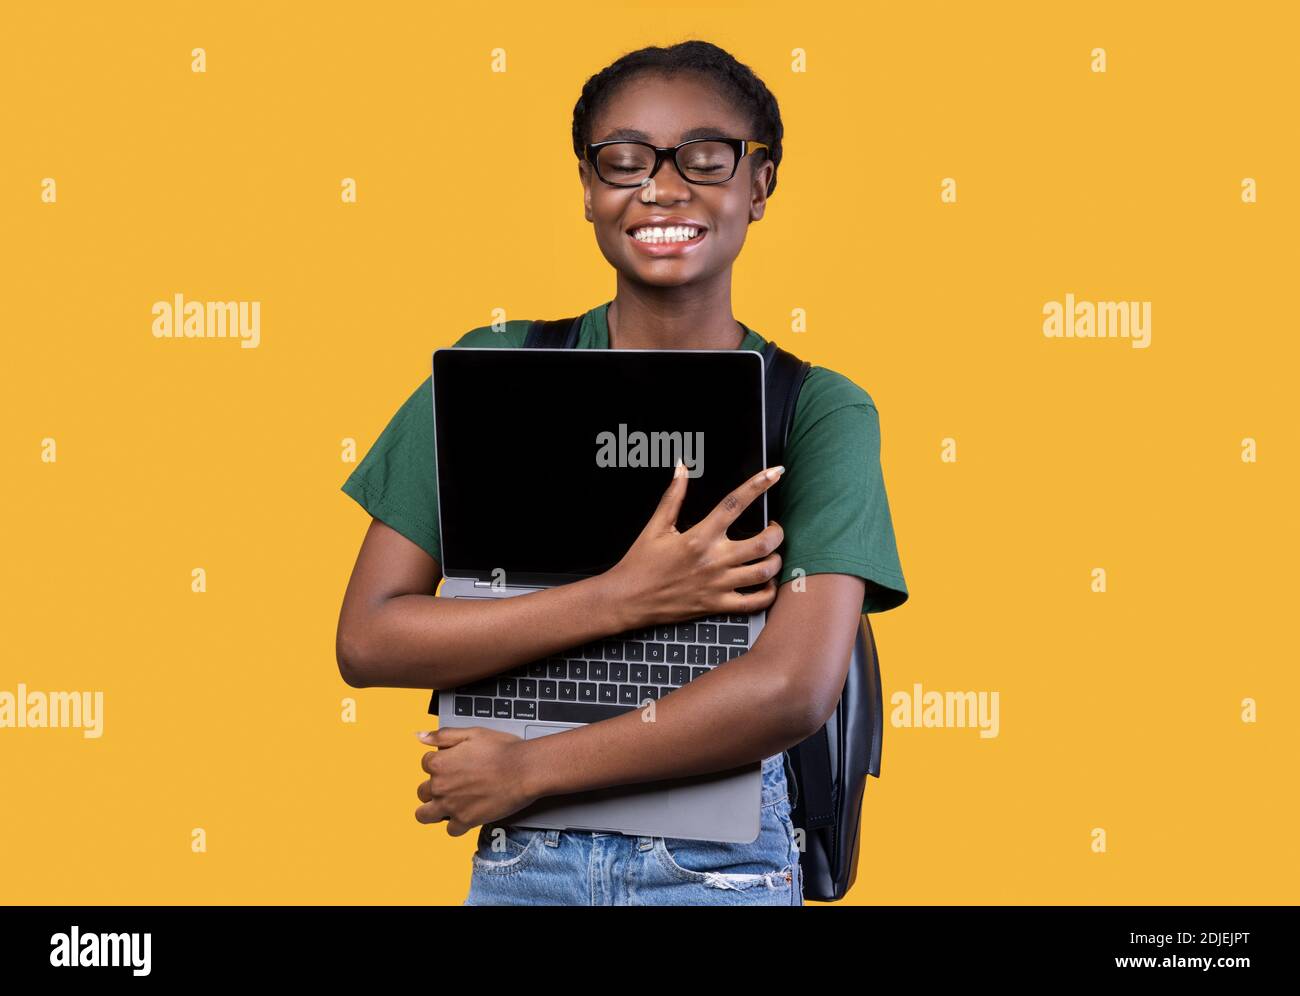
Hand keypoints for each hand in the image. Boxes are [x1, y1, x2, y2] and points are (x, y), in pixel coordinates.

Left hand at [414, 727, 538, 834]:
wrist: (524, 770)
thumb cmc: (501, 749)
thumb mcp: (471, 733)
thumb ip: (442, 735)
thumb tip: (420, 736)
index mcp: (439, 763)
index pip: (425, 763)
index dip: (439, 762)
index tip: (451, 763)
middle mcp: (440, 786)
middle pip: (422, 791)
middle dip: (433, 788)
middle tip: (451, 784)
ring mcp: (451, 806)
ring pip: (425, 815)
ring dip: (431, 811)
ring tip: (445, 806)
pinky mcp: (466, 821)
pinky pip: (451, 830)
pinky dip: (456, 825)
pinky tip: (464, 816)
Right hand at [601, 462, 785, 630]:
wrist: (628, 600)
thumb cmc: (640, 564)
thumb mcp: (656, 526)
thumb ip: (673, 496)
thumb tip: (681, 468)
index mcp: (699, 537)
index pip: (734, 504)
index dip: (758, 485)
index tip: (774, 474)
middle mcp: (713, 560)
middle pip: (763, 542)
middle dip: (777, 532)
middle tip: (773, 527)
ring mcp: (718, 585)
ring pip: (764, 572)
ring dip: (776, 561)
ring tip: (772, 554)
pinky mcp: (717, 606)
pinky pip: (754, 603)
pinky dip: (767, 593)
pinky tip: (765, 583)